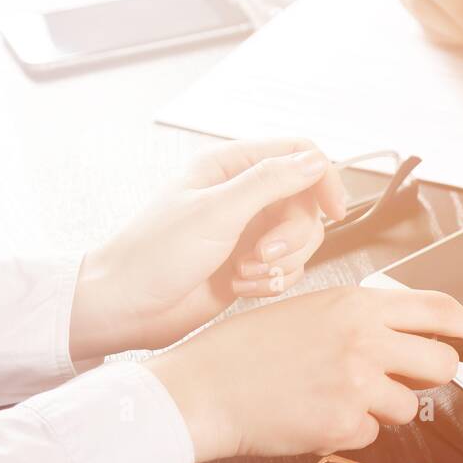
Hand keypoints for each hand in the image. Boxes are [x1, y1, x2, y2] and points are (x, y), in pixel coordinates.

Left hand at [70, 138, 348, 360]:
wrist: (127, 307)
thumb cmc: (154, 255)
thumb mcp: (217, 211)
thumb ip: (270, 182)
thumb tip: (315, 162)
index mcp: (230, 167)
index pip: (299, 155)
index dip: (323, 179)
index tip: (335, 210)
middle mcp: (243, 195)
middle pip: (306, 204)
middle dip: (293, 236)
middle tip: (263, 254)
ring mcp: (248, 231)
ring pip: (302, 240)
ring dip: (282, 263)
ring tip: (245, 272)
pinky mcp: (250, 263)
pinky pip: (288, 269)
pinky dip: (272, 282)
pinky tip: (241, 286)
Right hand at [145, 287, 462, 462]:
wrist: (203, 389)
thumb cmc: (245, 351)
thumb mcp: (309, 309)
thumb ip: (362, 317)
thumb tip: (406, 331)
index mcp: (357, 304)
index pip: (439, 309)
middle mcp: (364, 340)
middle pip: (444, 363)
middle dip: (433, 376)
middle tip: (408, 379)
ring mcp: (356, 384)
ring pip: (409, 407)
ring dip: (383, 409)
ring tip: (337, 396)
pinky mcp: (343, 424)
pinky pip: (372, 434)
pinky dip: (350, 431)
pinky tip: (316, 415)